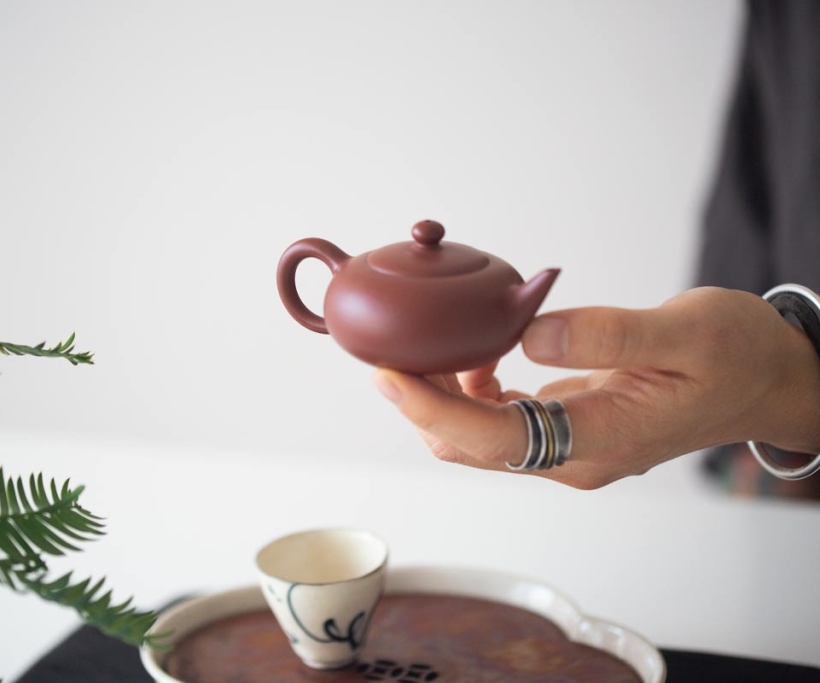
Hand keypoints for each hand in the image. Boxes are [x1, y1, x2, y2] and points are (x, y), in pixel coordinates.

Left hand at [372, 287, 819, 488]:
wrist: (766, 381)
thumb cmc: (736, 356)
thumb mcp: (685, 334)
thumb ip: (606, 335)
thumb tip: (528, 335)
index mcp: (598, 441)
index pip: (491, 437)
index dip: (430, 406)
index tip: (386, 372)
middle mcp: (573, 456)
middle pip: (470, 443)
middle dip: (422, 400)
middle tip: (394, 343)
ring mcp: (567, 447)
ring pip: (478, 435)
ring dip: (443, 394)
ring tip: (427, 340)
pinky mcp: (566, 428)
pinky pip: (501, 419)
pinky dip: (472, 388)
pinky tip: (476, 350)